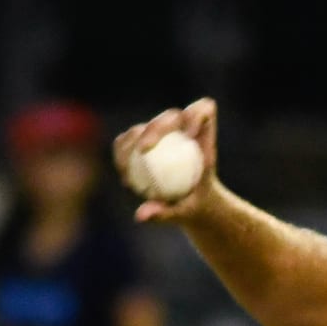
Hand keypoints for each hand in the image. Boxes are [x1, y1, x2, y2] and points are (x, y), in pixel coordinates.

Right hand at [113, 98, 219, 224]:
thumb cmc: (197, 208)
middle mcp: (182, 132)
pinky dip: (122, 154)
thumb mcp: (187, 214)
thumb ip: (166, 214)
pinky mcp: (143, 142)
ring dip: (131, 142)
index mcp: (203, 141)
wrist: (194, 206)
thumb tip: (140, 215)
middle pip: (170, 116)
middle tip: (144, 149)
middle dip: (156, 127)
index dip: (196, 113)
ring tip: (126, 171)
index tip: (189, 134)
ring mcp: (161, 136)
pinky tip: (122, 174)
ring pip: (144, 127)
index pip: (204, 111)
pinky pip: (127, 141)